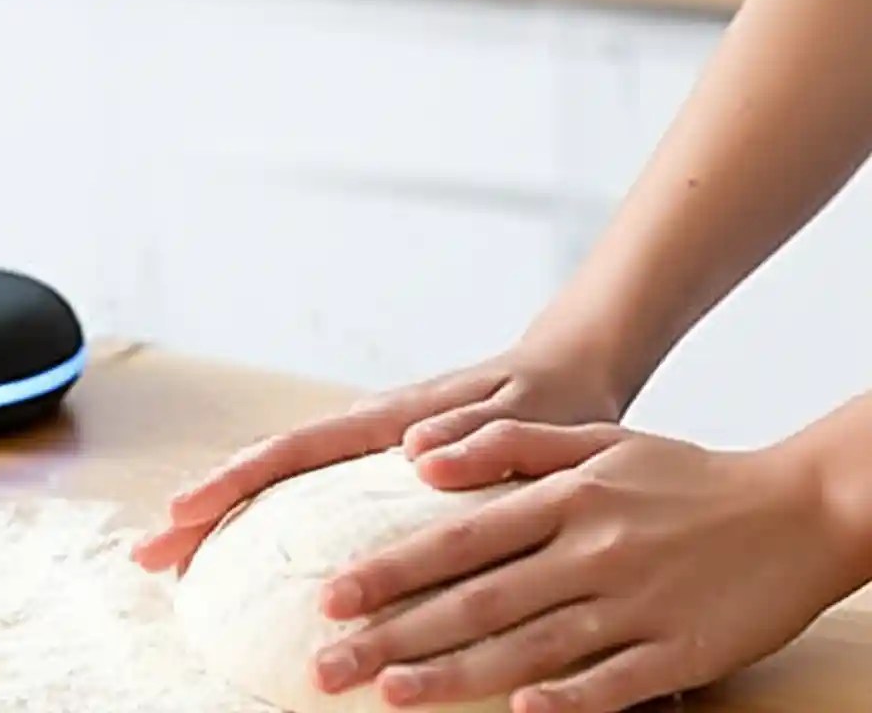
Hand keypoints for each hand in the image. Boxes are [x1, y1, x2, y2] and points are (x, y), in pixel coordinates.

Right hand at [130, 344, 623, 572]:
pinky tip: (245, 557)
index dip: (235, 482)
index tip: (182, 512)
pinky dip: (266, 519)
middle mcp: (367, 432)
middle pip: (266, 470)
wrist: (567, 372)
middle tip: (147, 556)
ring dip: (224, 518)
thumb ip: (477, 431)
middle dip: (204, 508)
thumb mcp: (525, 415)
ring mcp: (368, 451)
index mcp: (391, 419)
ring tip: (175, 561)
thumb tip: (414, 452)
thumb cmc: (548, 397)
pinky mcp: (379, 469)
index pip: (296, 451)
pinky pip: (309, 494)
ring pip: (280, 483)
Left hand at [308, 421, 866, 712]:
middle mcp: (592, 549)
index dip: (391, 569)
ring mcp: (636, 604)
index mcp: (568, 498)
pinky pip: (614, 682)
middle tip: (328, 663)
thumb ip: (508, 445)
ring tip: (389, 695)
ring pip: (530, 644)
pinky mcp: (679, 651)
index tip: (330, 595)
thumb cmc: (682, 476)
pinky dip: (567, 700)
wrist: (798, 507)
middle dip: (396, 634)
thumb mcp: (599, 440)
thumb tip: (418, 456)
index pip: (460, 538)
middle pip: (478, 599)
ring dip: (455, 674)